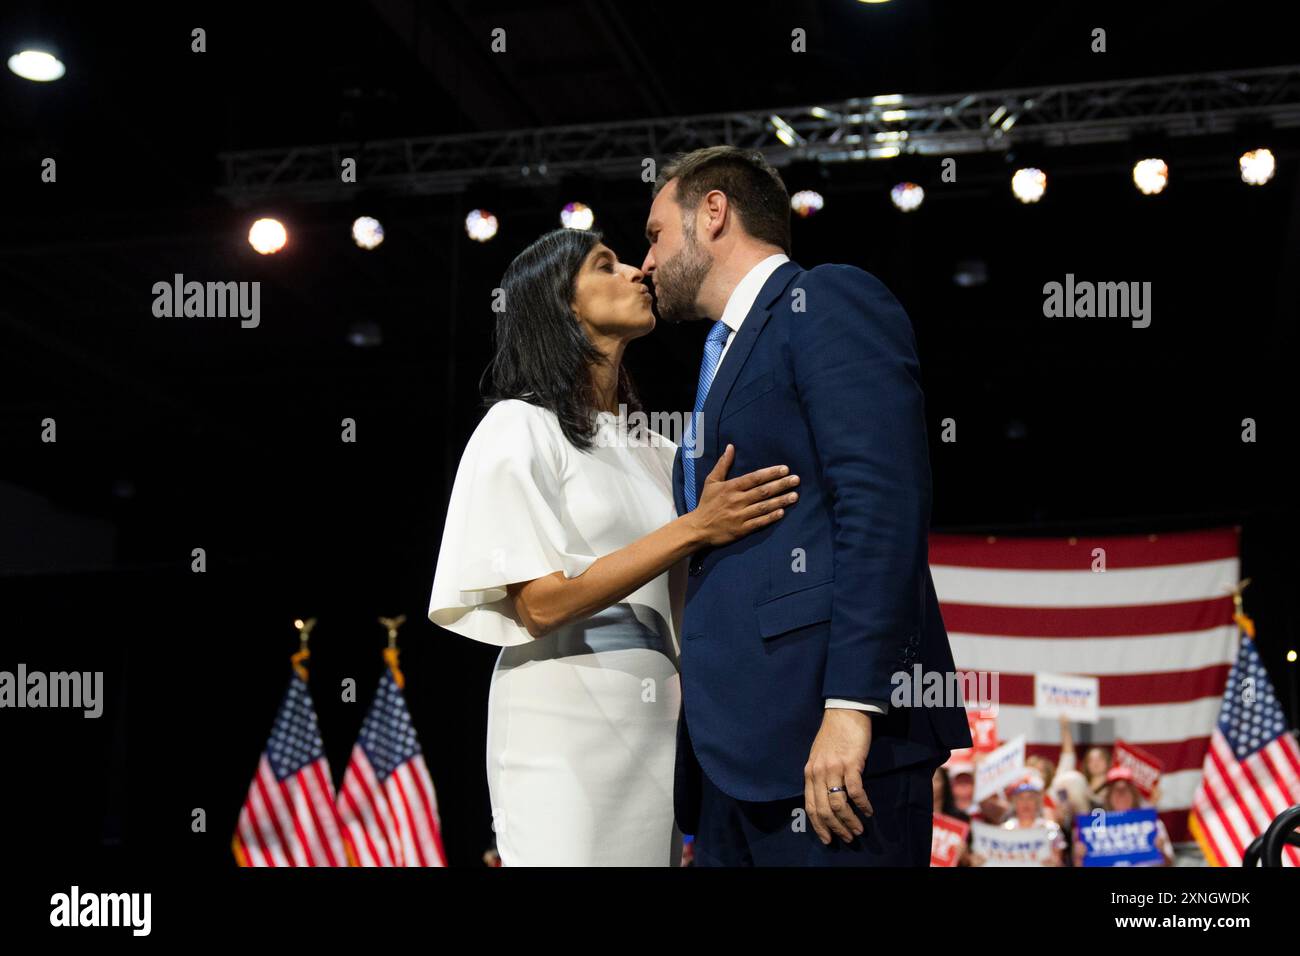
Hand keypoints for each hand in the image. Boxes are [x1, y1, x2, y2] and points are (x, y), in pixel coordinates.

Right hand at [687, 444, 798, 547]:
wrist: (698, 528)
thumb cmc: (707, 503)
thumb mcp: (712, 481)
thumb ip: (723, 464)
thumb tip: (731, 447)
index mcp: (730, 487)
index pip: (754, 478)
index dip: (770, 473)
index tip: (785, 469)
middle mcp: (736, 500)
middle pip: (762, 491)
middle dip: (781, 485)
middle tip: (796, 480)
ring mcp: (739, 515)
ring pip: (763, 506)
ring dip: (780, 501)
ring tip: (795, 496)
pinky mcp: (741, 530)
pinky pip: (759, 522)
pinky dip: (770, 517)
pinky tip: (782, 512)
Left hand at [804, 708, 873, 844]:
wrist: (844, 712)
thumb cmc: (833, 735)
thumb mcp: (819, 757)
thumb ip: (819, 777)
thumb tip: (824, 799)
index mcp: (809, 773)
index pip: (810, 806)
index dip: (818, 825)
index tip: (827, 839)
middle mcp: (818, 773)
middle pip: (824, 809)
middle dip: (835, 828)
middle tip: (847, 838)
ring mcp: (834, 768)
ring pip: (838, 804)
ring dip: (849, 821)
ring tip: (859, 830)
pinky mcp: (850, 764)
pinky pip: (855, 791)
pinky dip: (862, 804)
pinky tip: (868, 811)